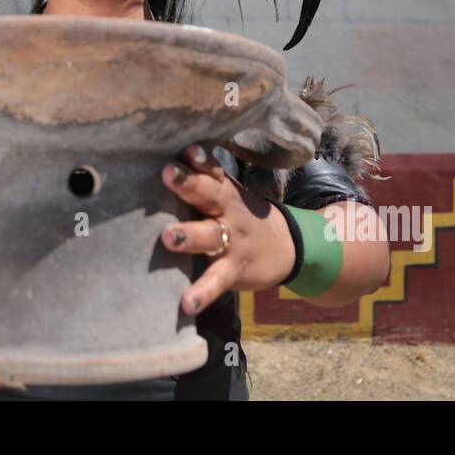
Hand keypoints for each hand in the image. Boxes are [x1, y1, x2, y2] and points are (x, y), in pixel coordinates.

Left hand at [160, 142, 297, 314]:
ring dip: (190, 235)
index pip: (213, 171)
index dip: (200, 160)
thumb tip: (164, 160)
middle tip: (168, 173)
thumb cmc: (241, 216)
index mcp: (224, 191)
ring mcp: (231, 241)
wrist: (290, 247)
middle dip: (189, 183)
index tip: (187, 150)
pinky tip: (186, 304)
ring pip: (210, 236)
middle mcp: (227, 212)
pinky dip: (202, 293)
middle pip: (209, 194)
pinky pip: (216, 281)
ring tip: (168, 237)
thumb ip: (202, 181)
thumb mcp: (229, 195)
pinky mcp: (233, 270)